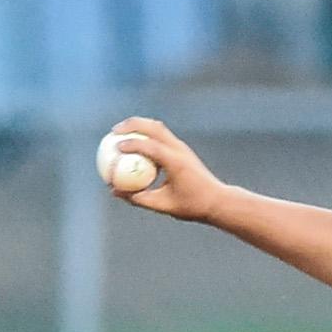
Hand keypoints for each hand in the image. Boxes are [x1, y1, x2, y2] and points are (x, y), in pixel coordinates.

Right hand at [109, 116, 228, 223]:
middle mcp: (179, 150)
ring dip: (138, 125)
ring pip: (157, 127)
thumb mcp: (164, 205)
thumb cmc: (192, 206)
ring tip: (121, 132)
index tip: (116, 147)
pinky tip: (134, 142)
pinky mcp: (182, 148)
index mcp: (176, 163)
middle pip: (153, 127)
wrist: (217, 200)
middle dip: (132, 125)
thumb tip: (115, 192)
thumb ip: (139, 198)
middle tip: (114, 132)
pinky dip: (145, 134)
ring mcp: (182, 147)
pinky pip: (160, 135)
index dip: (132, 144)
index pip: (151, 147)